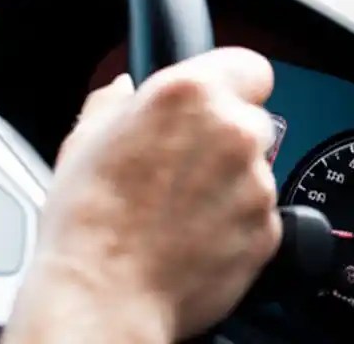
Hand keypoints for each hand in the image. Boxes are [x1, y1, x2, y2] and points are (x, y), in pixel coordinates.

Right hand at [3, 48, 280, 342]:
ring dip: (227, 180)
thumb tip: (123, 91)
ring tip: (176, 205)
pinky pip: (258, 213)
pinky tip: (190, 232)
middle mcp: (232, 130)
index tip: (212, 99)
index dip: (229, 82)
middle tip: (178, 161)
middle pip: (251, 118)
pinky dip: (233, 220)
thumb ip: (114, 102)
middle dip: (222, 135)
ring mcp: (257, 182)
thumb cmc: (88, 217)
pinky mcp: (270, 230)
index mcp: (186, 92)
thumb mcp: (84, 138)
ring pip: (255, 168)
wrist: (106, 290)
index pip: (248, 64)